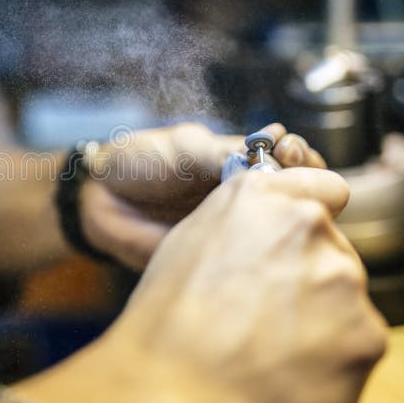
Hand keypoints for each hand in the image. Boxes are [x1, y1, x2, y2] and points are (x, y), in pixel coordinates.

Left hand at [80, 122, 325, 268]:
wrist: (98, 198)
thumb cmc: (139, 161)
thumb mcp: (185, 146)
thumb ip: (226, 153)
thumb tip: (270, 157)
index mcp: (238, 161)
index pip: (289, 159)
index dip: (298, 156)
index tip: (291, 152)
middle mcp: (243, 194)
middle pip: (294, 192)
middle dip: (304, 182)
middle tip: (293, 173)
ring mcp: (233, 226)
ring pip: (277, 225)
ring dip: (289, 216)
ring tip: (282, 202)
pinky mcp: (218, 254)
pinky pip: (249, 256)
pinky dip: (263, 250)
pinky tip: (264, 239)